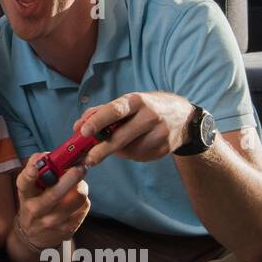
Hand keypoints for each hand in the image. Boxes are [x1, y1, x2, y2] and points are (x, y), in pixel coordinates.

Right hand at [13, 153, 90, 251]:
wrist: (33, 236)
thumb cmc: (33, 203)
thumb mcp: (28, 188)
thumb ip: (35, 168)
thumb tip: (47, 154)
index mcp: (26, 195)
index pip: (24, 184)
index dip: (30, 174)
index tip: (35, 168)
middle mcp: (36, 209)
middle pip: (56, 193)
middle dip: (71, 177)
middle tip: (80, 167)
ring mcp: (52, 222)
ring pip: (77, 199)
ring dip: (81, 187)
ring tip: (78, 184)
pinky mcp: (67, 230)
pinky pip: (84, 208)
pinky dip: (83, 199)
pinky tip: (76, 199)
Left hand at [73, 91, 194, 165]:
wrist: (184, 117)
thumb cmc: (146, 108)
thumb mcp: (128, 103)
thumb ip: (100, 113)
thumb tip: (77, 127)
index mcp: (136, 101)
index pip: (114, 110)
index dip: (97, 121)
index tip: (83, 131)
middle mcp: (149, 116)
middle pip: (120, 136)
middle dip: (101, 150)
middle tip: (87, 159)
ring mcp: (159, 134)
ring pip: (129, 150)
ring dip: (116, 151)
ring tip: (116, 145)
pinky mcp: (163, 149)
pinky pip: (139, 156)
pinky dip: (130, 154)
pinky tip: (135, 145)